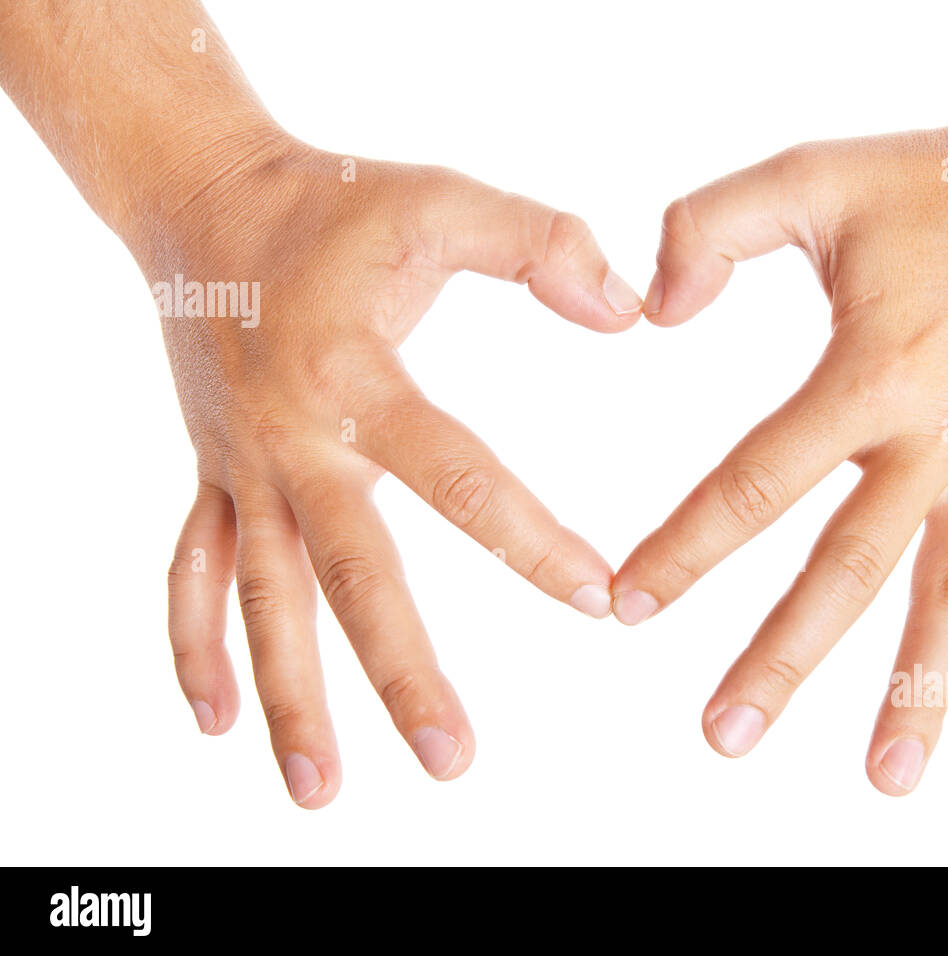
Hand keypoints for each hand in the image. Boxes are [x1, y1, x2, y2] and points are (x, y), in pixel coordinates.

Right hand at [157, 135, 641, 806]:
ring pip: (266, 601)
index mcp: (356, 380)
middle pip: (352, 577)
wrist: (204, 201)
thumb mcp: (441, 201)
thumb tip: (627, 310)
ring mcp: (245, 470)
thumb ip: (539, 245)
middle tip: (454, 760)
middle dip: (402, 674)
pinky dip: (197, 646)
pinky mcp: (216, 478)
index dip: (532, 541)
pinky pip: (196, 574)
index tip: (600, 602)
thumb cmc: (336, 203)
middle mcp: (294, 442)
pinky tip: (214, 719)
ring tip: (321, 791)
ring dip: (292, 697)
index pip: (457, 477)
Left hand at [612, 121, 947, 793]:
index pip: (757, 481)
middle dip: (782, 656)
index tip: (629, 608)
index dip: (685, 547)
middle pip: (849, 568)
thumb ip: (708, 228)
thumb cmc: (930, 183)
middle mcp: (936, 436)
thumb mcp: (808, 178)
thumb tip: (651, 314)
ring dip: (920, 690)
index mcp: (869, 372)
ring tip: (885, 778)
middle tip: (724, 735)